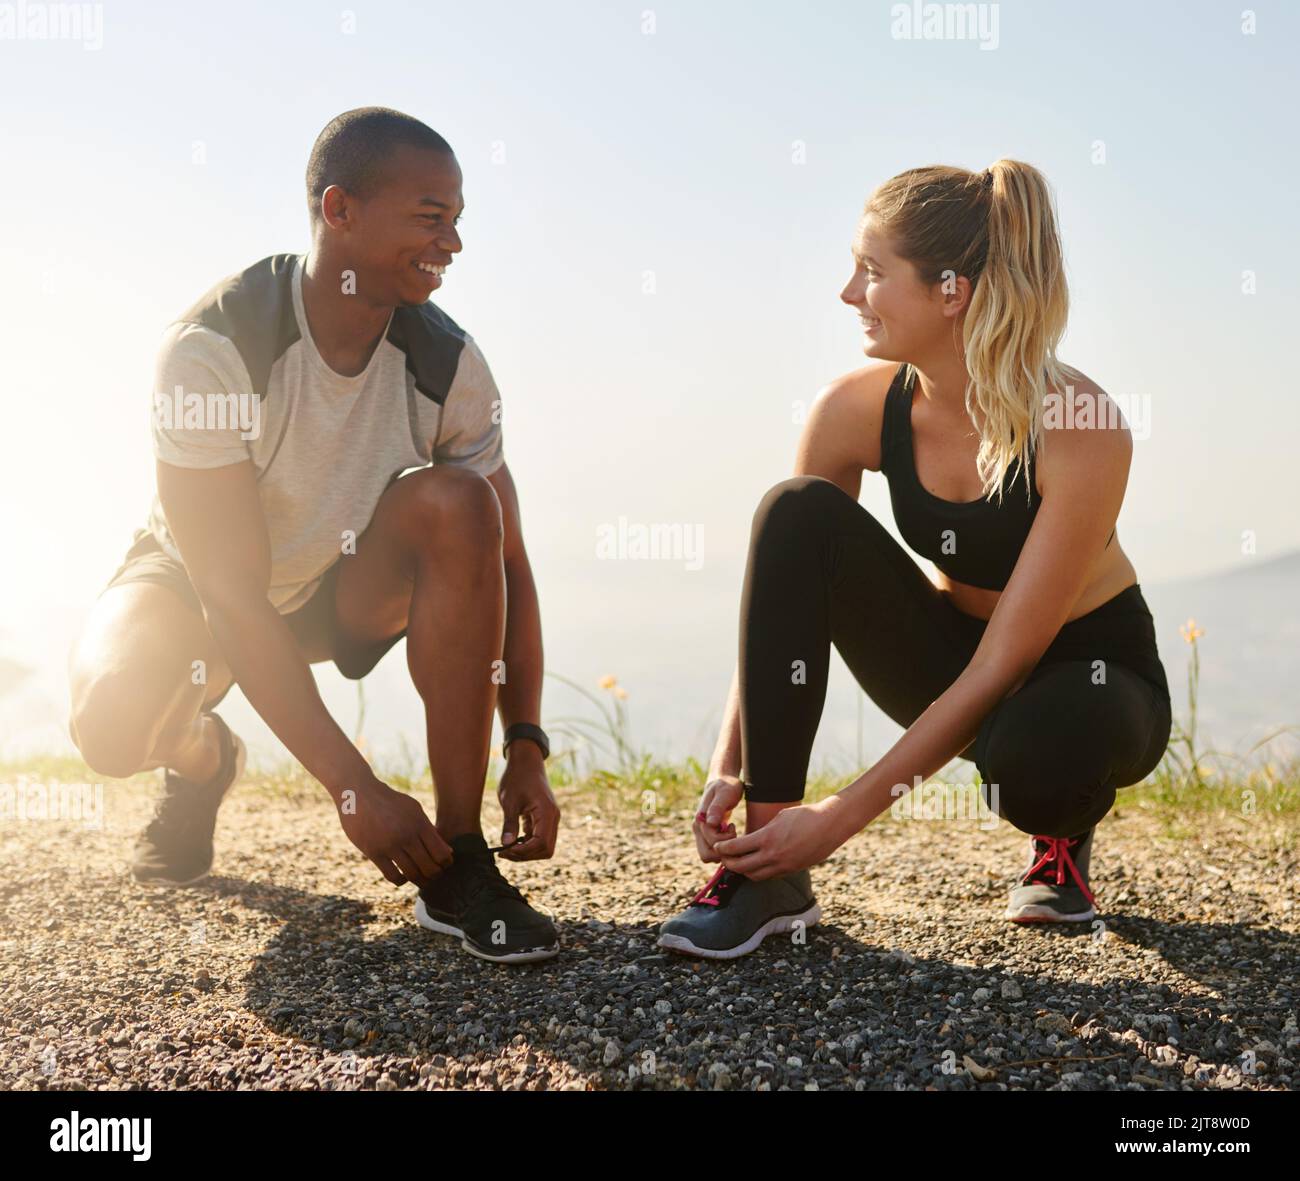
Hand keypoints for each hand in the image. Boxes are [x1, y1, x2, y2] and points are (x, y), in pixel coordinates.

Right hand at [336, 776, 452, 887]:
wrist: (358, 794)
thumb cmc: (390, 802)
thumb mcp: (414, 810)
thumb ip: (430, 830)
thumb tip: (448, 852)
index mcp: (419, 824)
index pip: (441, 854)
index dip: (446, 864)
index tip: (444, 866)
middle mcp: (406, 835)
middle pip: (429, 867)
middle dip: (435, 876)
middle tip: (434, 876)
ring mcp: (389, 845)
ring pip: (411, 874)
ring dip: (420, 881)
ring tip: (421, 880)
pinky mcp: (374, 853)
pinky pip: (392, 875)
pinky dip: (401, 881)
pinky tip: (403, 878)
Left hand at [496, 742, 560, 860]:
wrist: (526, 761)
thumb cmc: (517, 777)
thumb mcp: (509, 801)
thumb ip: (510, 824)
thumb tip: (506, 845)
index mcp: (546, 812)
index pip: (541, 843)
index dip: (524, 851)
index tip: (505, 850)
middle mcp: (553, 817)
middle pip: (546, 849)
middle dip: (526, 855)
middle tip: (505, 851)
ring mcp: (551, 818)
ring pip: (544, 846)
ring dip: (527, 851)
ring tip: (507, 847)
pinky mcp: (545, 818)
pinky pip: (540, 838)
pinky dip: (528, 844)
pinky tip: (512, 840)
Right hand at [693, 774, 741, 861]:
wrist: (723, 782)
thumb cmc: (727, 786)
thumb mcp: (725, 793)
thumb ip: (717, 807)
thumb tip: (711, 823)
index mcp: (700, 819)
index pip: (712, 842)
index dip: (726, 839)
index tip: (732, 826)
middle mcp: (697, 829)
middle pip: (706, 855)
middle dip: (723, 850)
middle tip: (732, 835)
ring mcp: (700, 833)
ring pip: (708, 857)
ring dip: (722, 851)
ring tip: (731, 834)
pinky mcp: (705, 836)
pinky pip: (711, 852)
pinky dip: (722, 849)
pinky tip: (729, 835)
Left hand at [713, 799, 842, 879]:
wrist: (830, 824)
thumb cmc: (804, 815)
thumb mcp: (778, 817)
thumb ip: (762, 831)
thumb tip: (750, 840)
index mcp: (767, 839)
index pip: (736, 849)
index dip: (723, 849)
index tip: (718, 847)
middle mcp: (773, 855)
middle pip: (741, 867)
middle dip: (728, 863)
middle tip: (724, 857)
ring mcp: (783, 865)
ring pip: (754, 876)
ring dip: (743, 871)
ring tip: (738, 862)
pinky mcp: (792, 870)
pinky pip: (769, 876)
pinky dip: (759, 872)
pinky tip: (756, 864)